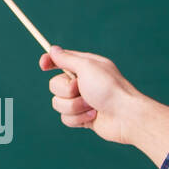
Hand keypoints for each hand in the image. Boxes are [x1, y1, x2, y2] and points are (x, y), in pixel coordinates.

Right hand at [39, 45, 168, 166]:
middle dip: (65, 90)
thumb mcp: (87, 67)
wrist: (126, 117)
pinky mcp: (83, 118)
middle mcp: (83, 83)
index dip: (50, 62)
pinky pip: (66, 118)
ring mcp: (82, 101)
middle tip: (82, 90)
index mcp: (86, 67)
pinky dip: (78, 119)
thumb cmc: (109, 89)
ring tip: (91, 106)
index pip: (60, 61)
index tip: (43, 65)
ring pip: (58, 103)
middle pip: (54, 85)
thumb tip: (52, 49)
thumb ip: (67, 59)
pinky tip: (93, 118)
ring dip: (73, 106)